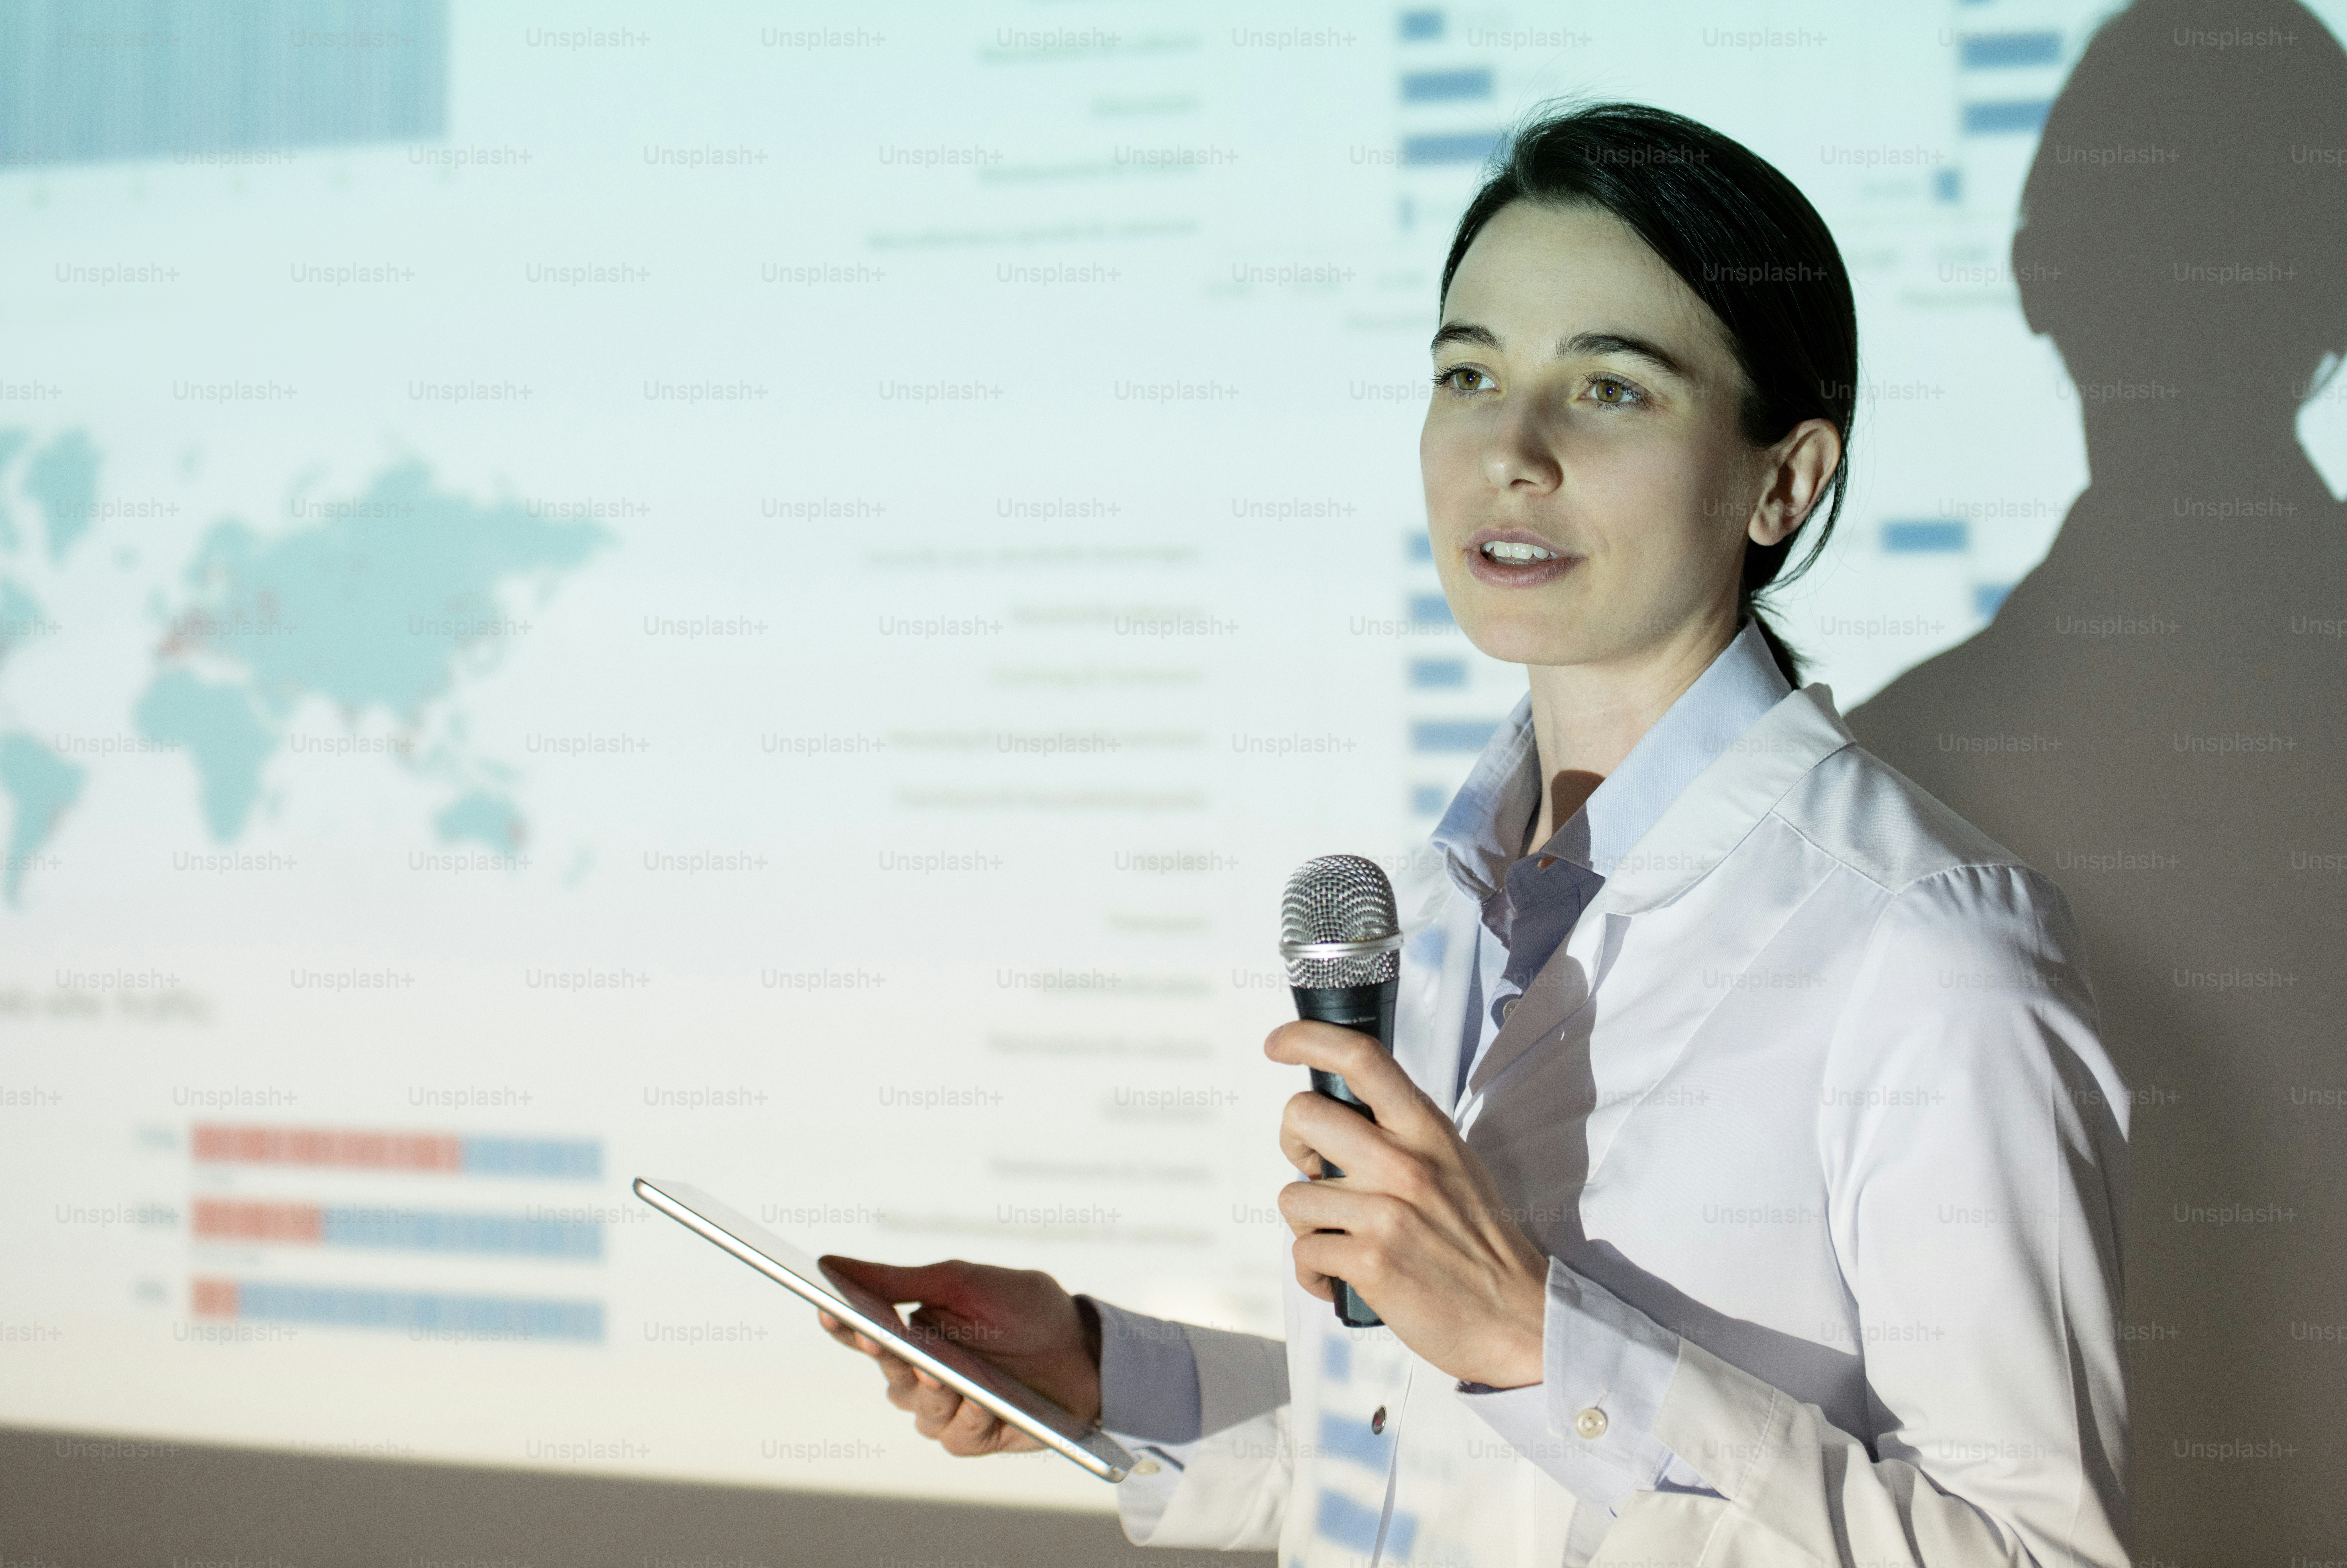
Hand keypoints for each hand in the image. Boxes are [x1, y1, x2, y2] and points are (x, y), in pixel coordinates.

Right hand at [815, 1257, 1101, 1457]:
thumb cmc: (1024, 1309)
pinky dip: (967, 1416)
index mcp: (913, 1336)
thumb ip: (898, 1280)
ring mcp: (950, 1410)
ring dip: (931, 1390)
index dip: (842, 1325)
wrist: (1084, 1346)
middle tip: (882, 1337)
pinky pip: (958, 1435)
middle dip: (886, 1355)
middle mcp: (923, 1378)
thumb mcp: (961, 1281)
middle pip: (888, 1374)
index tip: (827, 1308)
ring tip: (939, 1370)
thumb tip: (832, 1262)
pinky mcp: (979, 1437)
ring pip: (920, 1410)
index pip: (864, 1335)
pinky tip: (979, 1400)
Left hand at [1268, 1021, 1548, 1388]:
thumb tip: (1343, 1115)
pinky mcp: (1370, 1262)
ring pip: (1293, 1195)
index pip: (1362, 1058)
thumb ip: (1403, 1134)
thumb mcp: (1453, 1163)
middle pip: (1303, 1115)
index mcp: (1425, 1130)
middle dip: (1293, 1143)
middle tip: (1316, 1170)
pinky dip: (1314, 1271)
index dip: (1307, 1040)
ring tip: (1342, 1239)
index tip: (1278, 1046)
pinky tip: (1342, 1278)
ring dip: (1308, 1223)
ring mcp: (1385, 1212)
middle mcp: (1403, 1163)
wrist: (1515, 1316)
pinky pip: (1303, 1252)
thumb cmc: (1479, 1242)